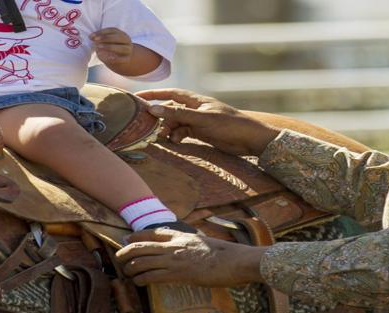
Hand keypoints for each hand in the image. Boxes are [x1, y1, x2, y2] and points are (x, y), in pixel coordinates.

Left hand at [91, 28, 134, 67]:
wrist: (124, 59)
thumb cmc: (113, 47)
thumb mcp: (107, 41)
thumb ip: (100, 39)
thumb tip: (91, 37)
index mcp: (121, 34)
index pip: (112, 30)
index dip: (101, 32)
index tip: (91, 36)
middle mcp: (126, 41)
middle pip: (118, 37)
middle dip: (106, 38)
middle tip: (95, 41)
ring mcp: (128, 50)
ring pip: (122, 48)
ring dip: (110, 47)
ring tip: (99, 48)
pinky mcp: (127, 59)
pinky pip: (123, 59)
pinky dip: (116, 59)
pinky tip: (108, 58)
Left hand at [115, 229, 266, 287]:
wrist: (237, 260)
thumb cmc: (226, 255)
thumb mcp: (205, 243)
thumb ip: (192, 244)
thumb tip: (189, 249)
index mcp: (182, 236)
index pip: (154, 232)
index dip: (138, 235)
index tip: (128, 238)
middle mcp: (175, 245)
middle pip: (142, 245)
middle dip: (127, 252)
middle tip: (118, 258)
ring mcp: (176, 259)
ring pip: (143, 260)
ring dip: (131, 267)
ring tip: (126, 273)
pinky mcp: (179, 274)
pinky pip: (153, 276)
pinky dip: (141, 279)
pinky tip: (137, 282)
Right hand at [134, 89, 280, 156]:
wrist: (251, 140)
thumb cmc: (230, 125)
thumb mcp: (202, 119)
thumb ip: (178, 114)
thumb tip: (153, 109)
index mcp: (196, 100)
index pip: (170, 93)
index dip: (154, 94)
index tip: (137, 97)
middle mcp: (195, 109)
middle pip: (171, 110)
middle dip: (159, 117)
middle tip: (147, 127)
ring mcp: (198, 121)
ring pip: (176, 123)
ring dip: (168, 130)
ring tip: (161, 138)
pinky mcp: (202, 133)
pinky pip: (183, 133)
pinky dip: (177, 137)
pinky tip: (175, 142)